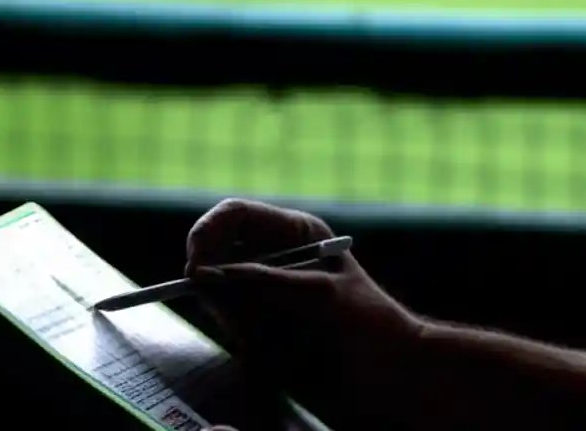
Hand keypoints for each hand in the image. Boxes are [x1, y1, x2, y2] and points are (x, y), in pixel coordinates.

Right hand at [185, 199, 425, 425]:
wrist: (391, 369)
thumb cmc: (367, 321)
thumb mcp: (318, 295)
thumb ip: (264, 281)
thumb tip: (208, 274)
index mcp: (296, 231)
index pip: (235, 215)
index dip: (207, 233)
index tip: (195, 268)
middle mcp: (276, 255)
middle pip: (218, 253)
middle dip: (215, 279)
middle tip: (232, 311)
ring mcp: (265, 289)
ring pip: (220, 291)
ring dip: (235, 314)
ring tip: (277, 334)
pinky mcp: (261, 322)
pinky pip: (232, 320)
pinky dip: (242, 334)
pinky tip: (273, 347)